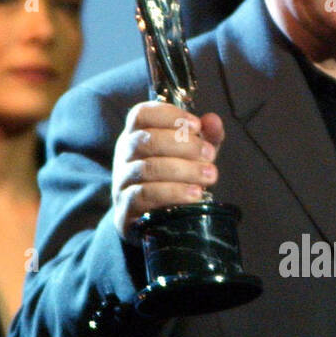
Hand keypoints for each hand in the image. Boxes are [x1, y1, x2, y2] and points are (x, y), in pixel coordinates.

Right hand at [112, 102, 223, 241]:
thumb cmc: (175, 179)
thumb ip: (206, 137)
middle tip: (209, 155)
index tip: (196, 125)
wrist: (155, 221)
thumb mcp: (194, 156)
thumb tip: (212, 120)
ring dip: (184, 170)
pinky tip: (195, 194)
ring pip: (148, 168)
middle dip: (184, 145)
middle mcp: (125, 155)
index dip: (169, 115)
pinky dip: (173, 193)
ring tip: (209, 176)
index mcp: (138, 134)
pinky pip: (145, 195)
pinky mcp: (126, 207)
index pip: (142, 114)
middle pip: (147, 140)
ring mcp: (122, 181)